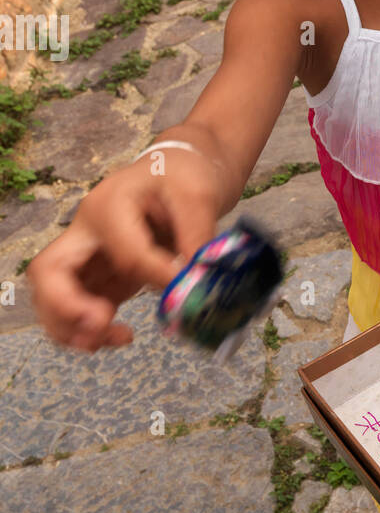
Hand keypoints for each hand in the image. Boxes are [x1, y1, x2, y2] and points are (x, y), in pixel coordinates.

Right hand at [26, 153, 221, 352]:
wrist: (177, 174)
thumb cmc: (182, 176)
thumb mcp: (198, 195)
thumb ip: (197, 236)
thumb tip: (195, 279)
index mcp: (109, 204)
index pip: (125, 251)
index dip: (154, 274)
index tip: (184, 285)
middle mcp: (86, 232)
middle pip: (48, 271)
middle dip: (65, 305)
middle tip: (101, 322)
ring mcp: (88, 257)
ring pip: (53, 297)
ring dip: (72, 327)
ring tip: (111, 338)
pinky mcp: (100, 278)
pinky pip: (77, 310)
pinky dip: (88, 331)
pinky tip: (117, 336)